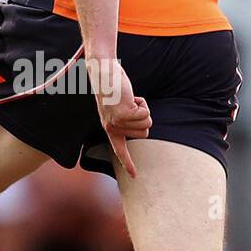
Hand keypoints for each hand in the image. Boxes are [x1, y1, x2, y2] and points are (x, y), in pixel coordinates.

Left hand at [89, 59, 151, 178]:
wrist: (104, 73)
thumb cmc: (113, 88)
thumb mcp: (118, 107)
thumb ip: (126, 119)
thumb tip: (141, 126)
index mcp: (110, 128)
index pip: (119, 150)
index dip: (128, 163)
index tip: (134, 176)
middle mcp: (112, 128)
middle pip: (144, 132)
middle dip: (143, 117)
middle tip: (129, 104)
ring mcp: (118, 122)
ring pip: (146, 123)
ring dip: (142, 109)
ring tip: (129, 100)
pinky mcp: (125, 114)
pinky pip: (145, 113)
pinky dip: (143, 103)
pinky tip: (131, 97)